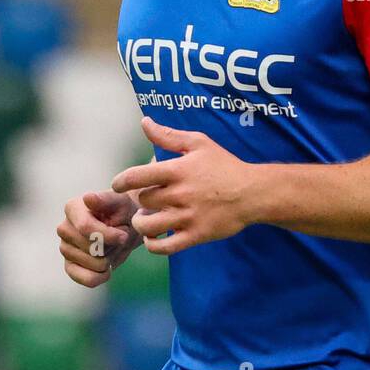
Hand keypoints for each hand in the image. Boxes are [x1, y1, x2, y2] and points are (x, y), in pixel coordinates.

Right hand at [57, 188, 141, 287]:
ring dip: (111, 258)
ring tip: (112, 246)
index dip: (108, 236)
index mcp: (72, 208)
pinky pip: (85, 279)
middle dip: (113, 246)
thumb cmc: (123, 210)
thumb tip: (88, 198)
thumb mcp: (120, 201)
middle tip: (118, 237)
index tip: (124, 235)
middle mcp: (64, 228)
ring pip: (94, 264)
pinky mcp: (70, 266)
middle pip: (92, 249)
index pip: (85, 228)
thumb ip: (105, 200)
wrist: (127, 226)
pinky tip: (107, 268)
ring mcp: (65, 248)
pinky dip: (101, 276)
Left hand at [110, 117, 253, 255]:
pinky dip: (153, 245)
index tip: (117, 184)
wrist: (252, 192)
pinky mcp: (196, 235)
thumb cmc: (224, 166)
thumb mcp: (199, 143)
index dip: (120, 181)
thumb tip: (144, 122)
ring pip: (148, 226)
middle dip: (140, 200)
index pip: (136, 176)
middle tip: (145, 200)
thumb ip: (168, 135)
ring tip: (144, 219)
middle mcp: (180, 194)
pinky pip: (165, 247)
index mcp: (178, 170)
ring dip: (141, 223)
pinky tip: (153, 238)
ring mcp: (188, 217)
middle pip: (143, 201)